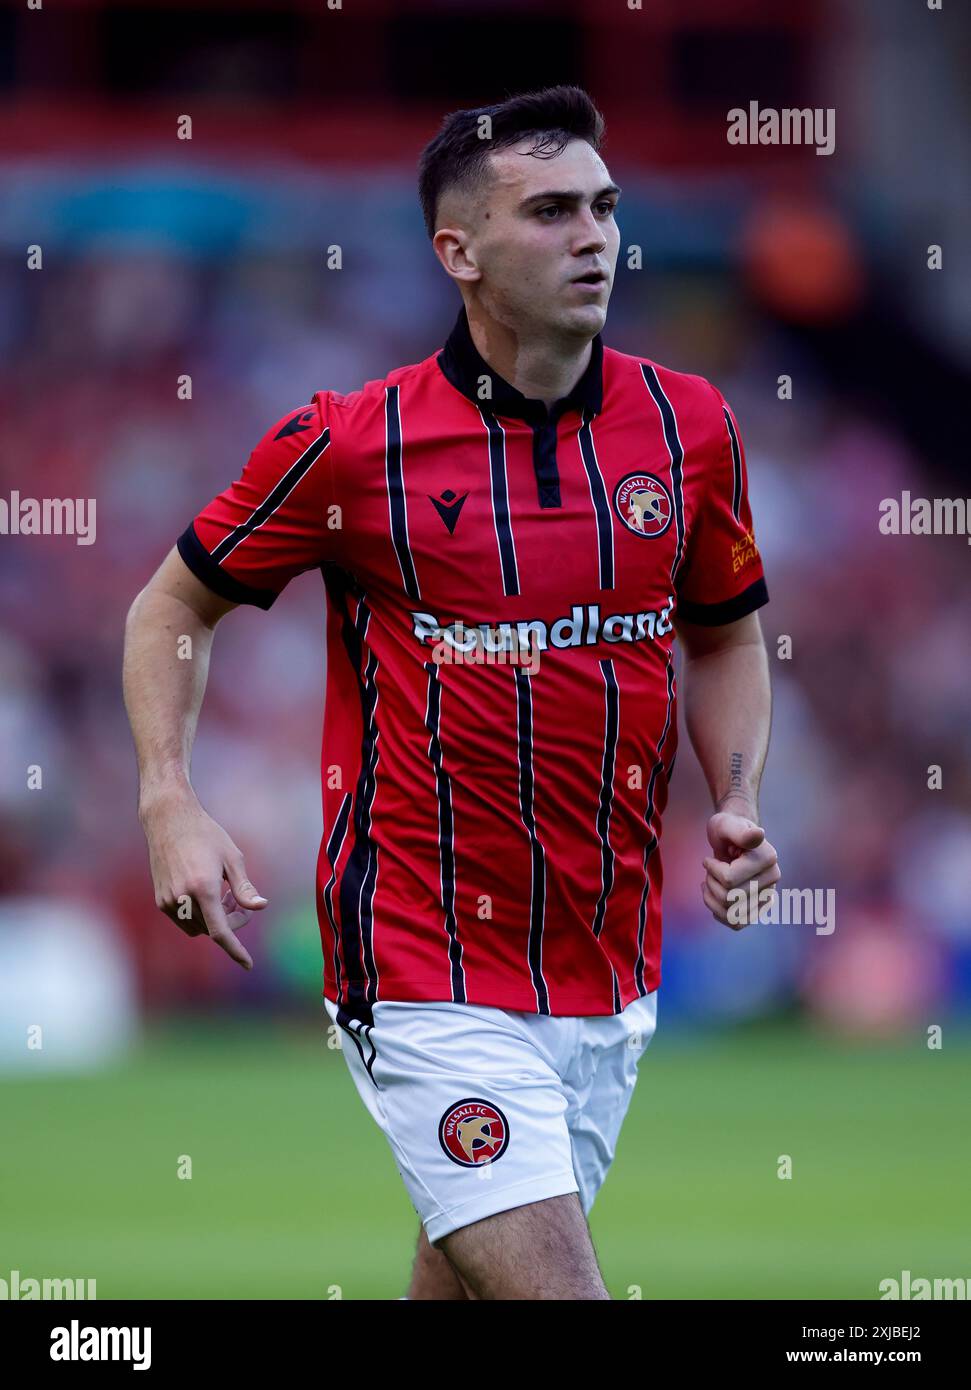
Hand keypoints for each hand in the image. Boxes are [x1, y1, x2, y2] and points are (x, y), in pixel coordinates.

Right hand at [140, 788, 267, 968]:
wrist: (168, 820)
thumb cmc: (205, 835)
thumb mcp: (232, 857)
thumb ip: (244, 887)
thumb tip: (260, 907)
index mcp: (203, 888)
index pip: (220, 932)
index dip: (235, 950)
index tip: (248, 964)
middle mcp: (182, 898)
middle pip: (212, 929)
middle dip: (231, 922)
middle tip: (241, 903)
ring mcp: (167, 901)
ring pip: (198, 928)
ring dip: (214, 919)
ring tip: (225, 894)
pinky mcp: (160, 899)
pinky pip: (184, 920)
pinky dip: (199, 915)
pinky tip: (207, 893)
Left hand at [701, 809, 779, 929]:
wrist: (733, 840)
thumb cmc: (727, 830)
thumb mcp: (726, 826)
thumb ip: (740, 833)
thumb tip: (758, 834)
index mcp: (768, 858)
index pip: (729, 879)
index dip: (712, 870)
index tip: (709, 859)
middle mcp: (773, 878)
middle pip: (729, 898)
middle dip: (711, 883)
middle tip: (709, 870)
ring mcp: (768, 894)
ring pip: (732, 914)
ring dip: (712, 899)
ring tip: (710, 883)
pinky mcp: (759, 908)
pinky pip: (736, 923)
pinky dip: (719, 913)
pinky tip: (714, 897)